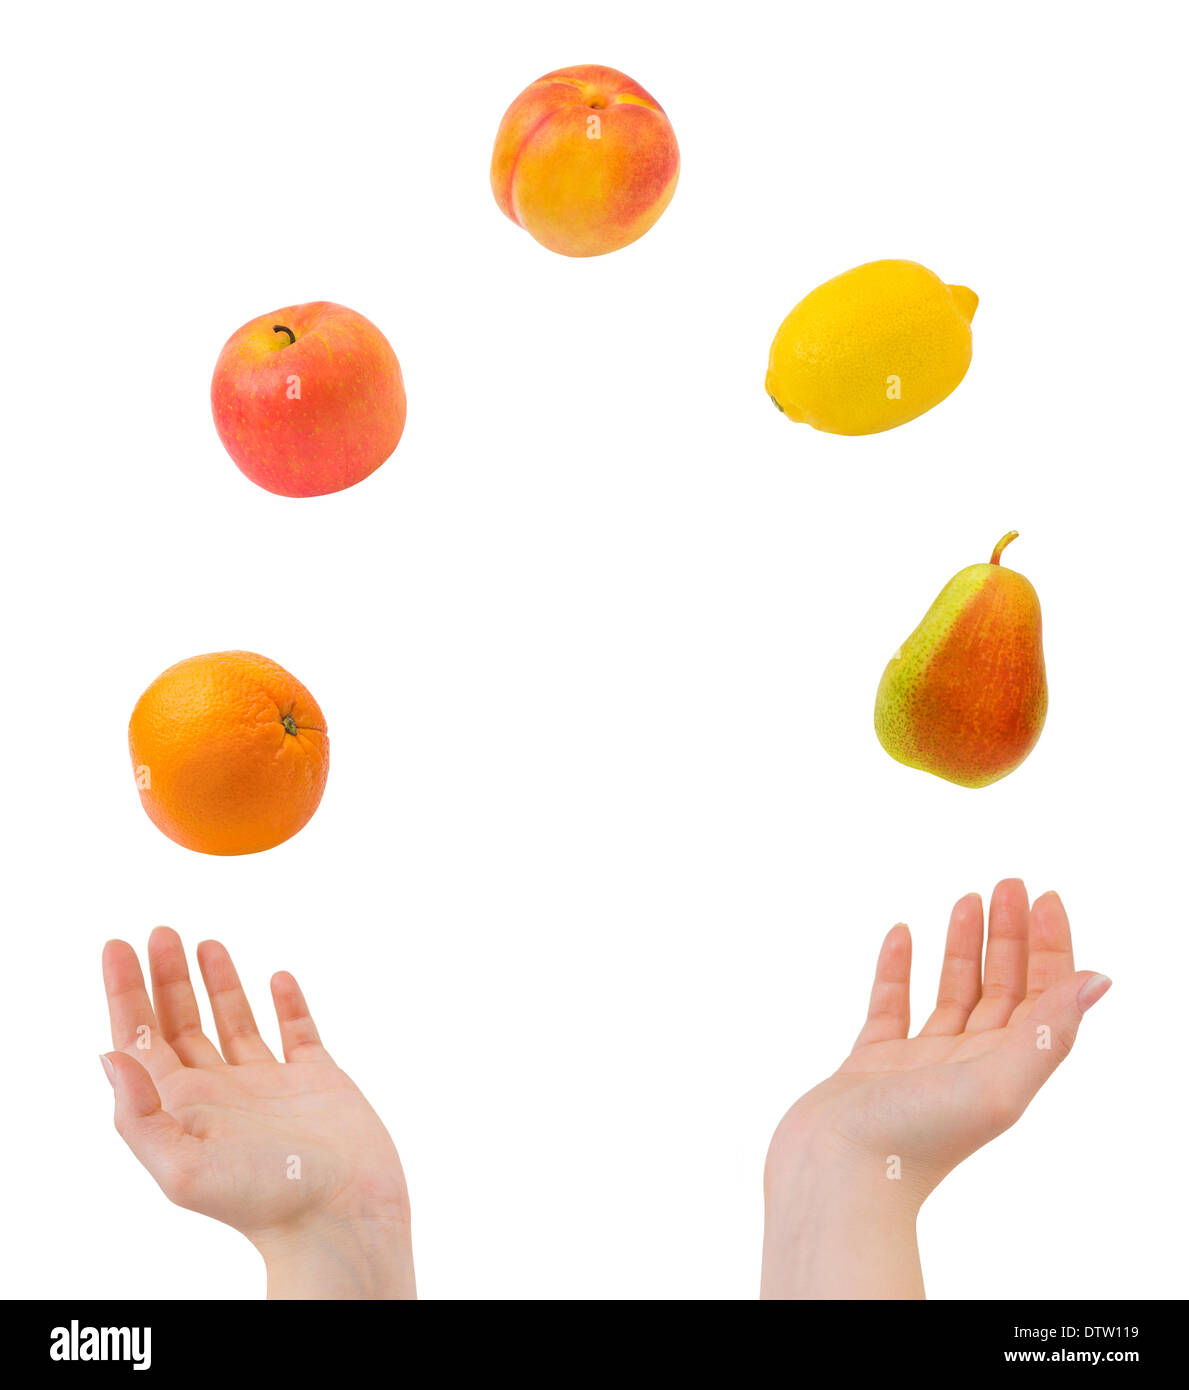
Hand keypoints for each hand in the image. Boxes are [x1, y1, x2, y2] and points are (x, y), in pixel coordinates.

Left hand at [101, 929, 414, 1298]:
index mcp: (183, 1109)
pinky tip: (278, 977)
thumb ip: (139, 1116)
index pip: (141, 1039)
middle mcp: (220, 1094)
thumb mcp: (182, 1168)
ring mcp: (269, 1086)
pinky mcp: (317, 1082)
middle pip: (181, 1023)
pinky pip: (297, 1031)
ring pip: (234, 1022)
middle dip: (166, 978)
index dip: (125, 992)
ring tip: (207, 942)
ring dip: (218, 982)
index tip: (118, 945)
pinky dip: (286, 1003)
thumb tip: (107, 1058)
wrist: (345, 1215)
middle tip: (160, 932)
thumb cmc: (265, 1203)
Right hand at [762, 880, 1109, 1298]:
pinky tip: (900, 934)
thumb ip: (1049, 1030)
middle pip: (1002, 990)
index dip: (1050, 948)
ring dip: (962, 946)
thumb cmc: (915, 1140)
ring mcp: (918, 1067)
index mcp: (1007, 1072)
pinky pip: (890, 1007)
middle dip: (1010, 936)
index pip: (1043, 998)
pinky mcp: (870, 1066)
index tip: (1045, 898)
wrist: (833, 1179)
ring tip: (967, 897)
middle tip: (1009, 882)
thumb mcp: (998, 1082)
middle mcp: (969, 1067)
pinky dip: (897, 969)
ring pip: (951, 995)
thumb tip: (1102, 981)